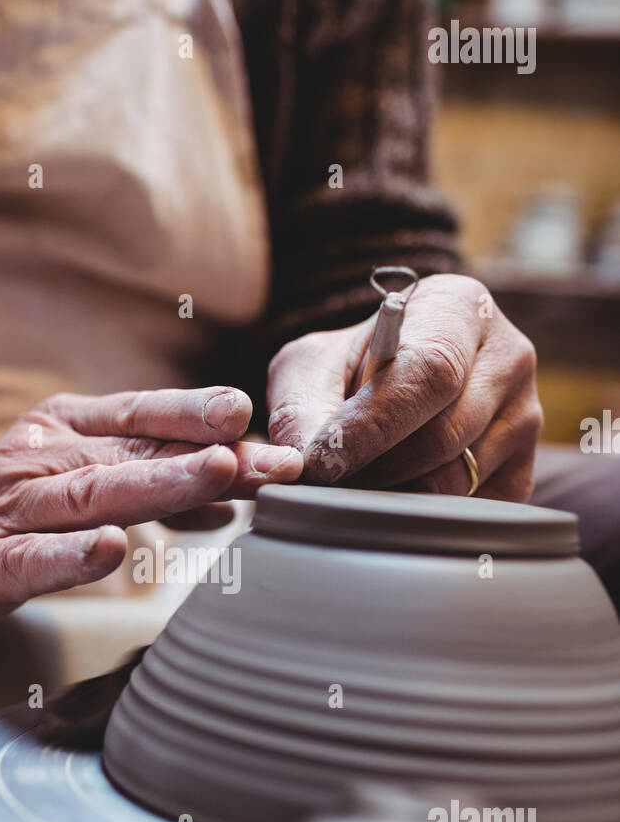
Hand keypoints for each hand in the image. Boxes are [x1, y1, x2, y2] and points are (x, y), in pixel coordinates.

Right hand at [0, 387, 301, 635]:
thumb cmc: (7, 509)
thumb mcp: (78, 478)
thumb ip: (152, 481)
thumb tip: (237, 487)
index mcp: (66, 430)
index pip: (142, 417)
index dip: (199, 417)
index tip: (256, 417)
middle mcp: (41, 459)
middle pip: (130, 456)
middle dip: (202, 454)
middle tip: (263, 455)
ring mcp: (10, 511)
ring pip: (90, 496)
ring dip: (156, 486)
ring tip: (214, 476)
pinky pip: (30, 559)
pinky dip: (70, 555)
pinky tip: (108, 550)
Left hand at [267, 274, 541, 500]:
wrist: (396, 377)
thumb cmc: (354, 364)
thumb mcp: (313, 366)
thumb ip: (300, 408)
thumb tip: (296, 465)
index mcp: (459, 308)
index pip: (429, 372)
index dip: (373, 425)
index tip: (324, 461)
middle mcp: (507, 357)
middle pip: (444, 436)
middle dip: (374, 470)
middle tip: (326, 483)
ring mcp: (525, 417)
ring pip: (455, 481)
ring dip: (392, 495)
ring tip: (354, 482)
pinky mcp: (523, 470)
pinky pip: (470, 510)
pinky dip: (421, 514)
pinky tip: (393, 491)